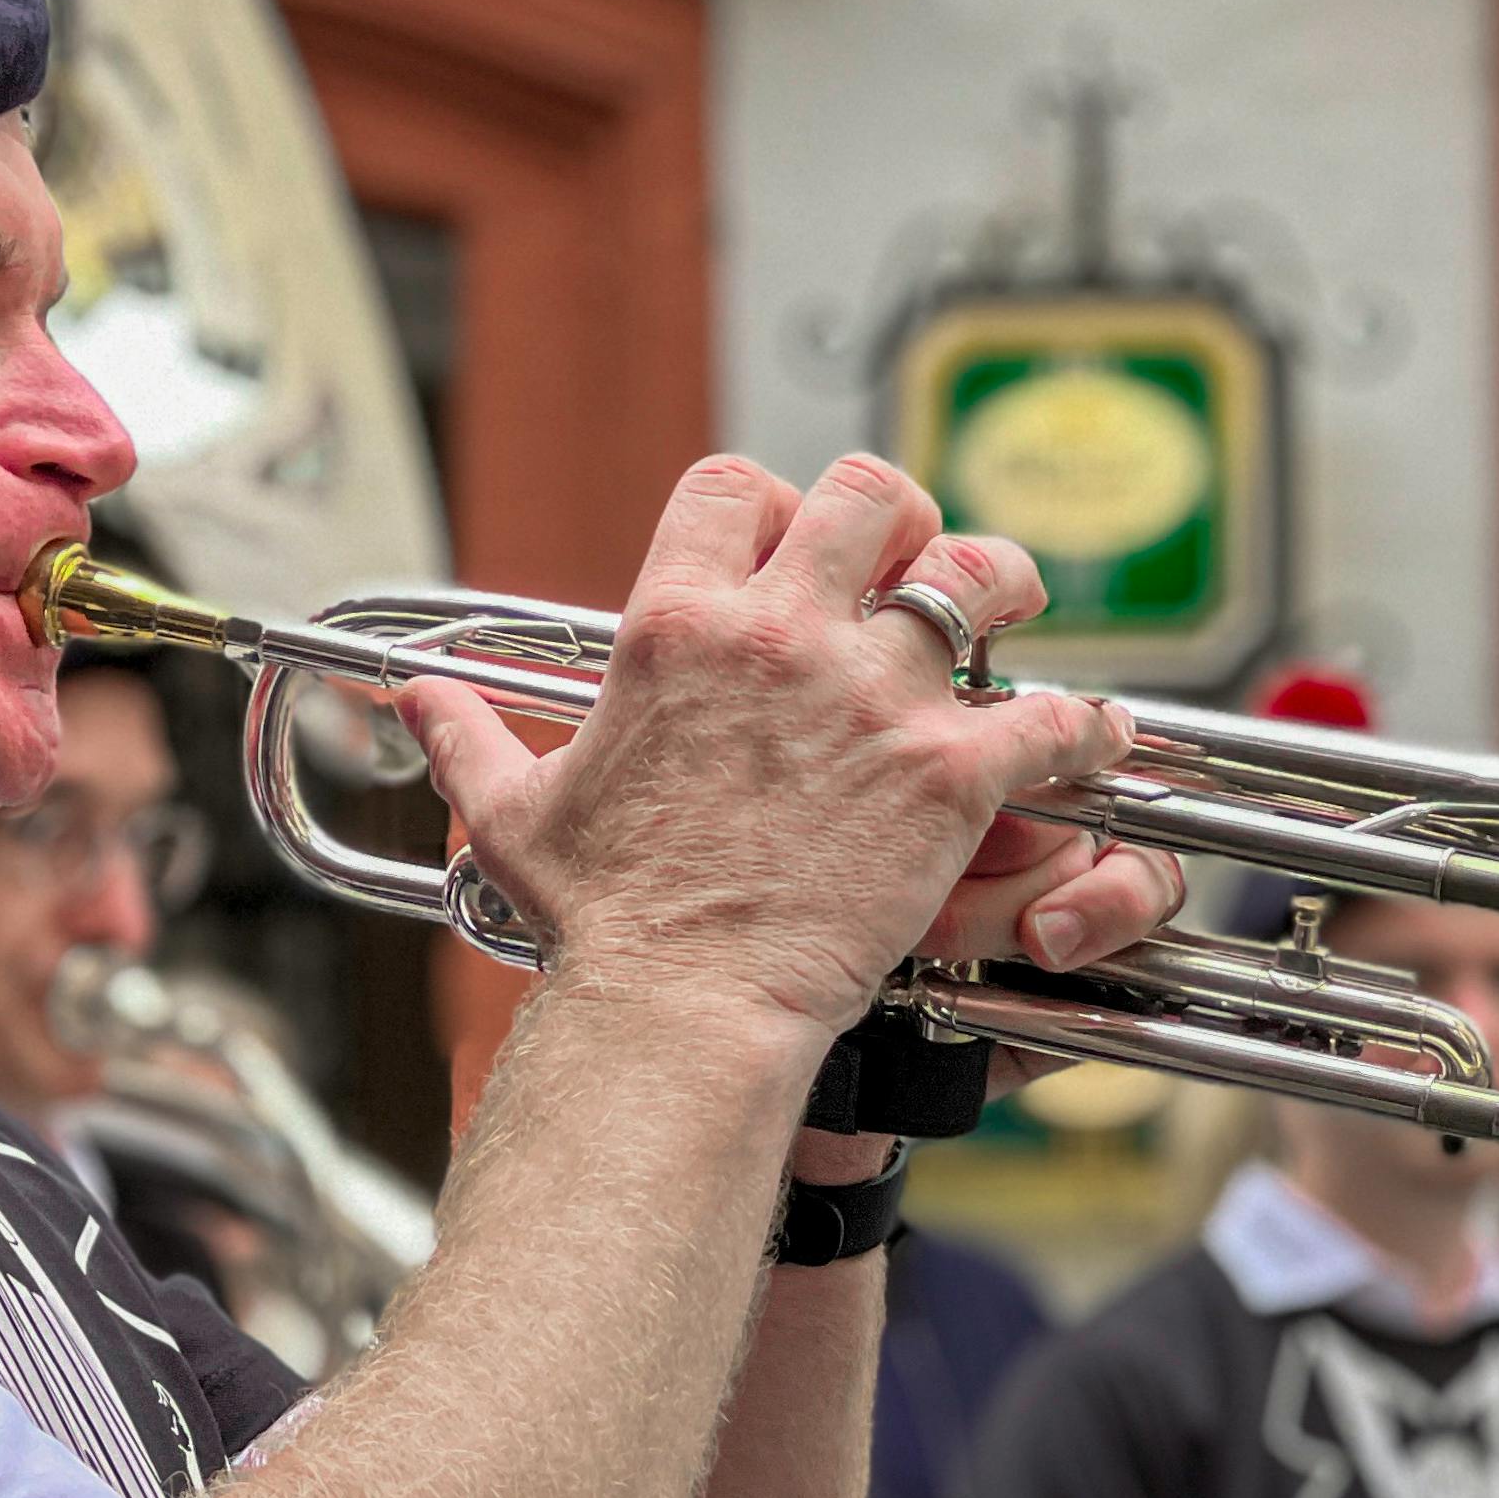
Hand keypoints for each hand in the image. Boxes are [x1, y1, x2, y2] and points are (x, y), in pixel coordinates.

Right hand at [400, 456, 1131, 1048]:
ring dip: (1006, 580)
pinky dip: (1081, 725)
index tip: (791, 535)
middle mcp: (778, 637)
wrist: (681, 1007)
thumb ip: (469, 739)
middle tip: (918, 554)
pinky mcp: (944, 771)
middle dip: (904, 512)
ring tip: (1016, 602)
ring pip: (975, 573)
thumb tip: (408, 701)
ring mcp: (869, 698)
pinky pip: (1047, 713)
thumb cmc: (603, 921)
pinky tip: (1090, 739)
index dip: (773, 500)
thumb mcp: (515, 814)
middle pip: (869, 494)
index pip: (733, 490)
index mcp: (677, 627)